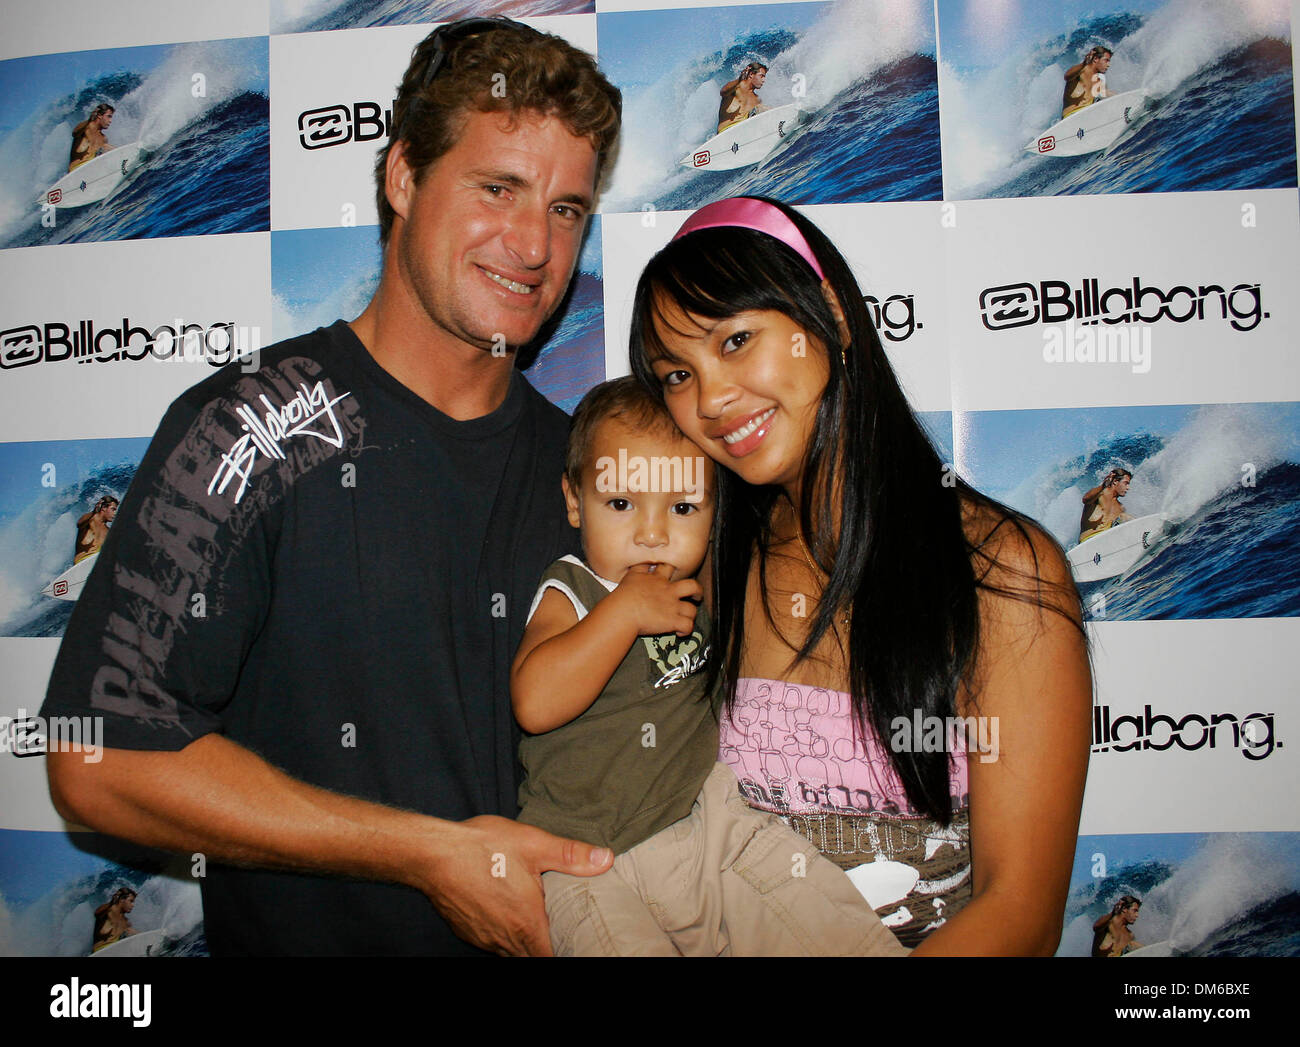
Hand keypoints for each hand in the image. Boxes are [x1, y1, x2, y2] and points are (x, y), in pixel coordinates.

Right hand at [419, 815, 612, 955]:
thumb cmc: (482, 847)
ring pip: (511, 951)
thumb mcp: (533, 844)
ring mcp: (483, 938)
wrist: (432, 854)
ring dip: (524, 941)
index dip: (566, 952)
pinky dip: (503, 933)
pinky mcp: (467, 931)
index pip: (552, 957)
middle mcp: (505, 939)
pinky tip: (505, 910)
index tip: (576, 942)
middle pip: (532, 956)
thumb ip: (571, 855)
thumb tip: (606, 859)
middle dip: (546, 947)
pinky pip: (492, 942)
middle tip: (561, 929)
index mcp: (527, 923)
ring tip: (535, 920)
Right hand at [609, 563, 702, 636]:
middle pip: (692, 586)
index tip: (673, 575)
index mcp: (658, 579)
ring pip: (692, 609)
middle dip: (697, 591)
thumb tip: (645, 561)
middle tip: (695, 595)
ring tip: (687, 617)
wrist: (623, 611)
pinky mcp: (672, 621)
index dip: (674, 571)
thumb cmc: (623, 596)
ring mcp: (672, 607)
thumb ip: (640, 567)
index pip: (671, 569)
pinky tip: (680, 633)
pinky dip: (686, 630)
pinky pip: (687, 626)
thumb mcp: (631, 575)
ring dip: (691, 615)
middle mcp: (668, 591)